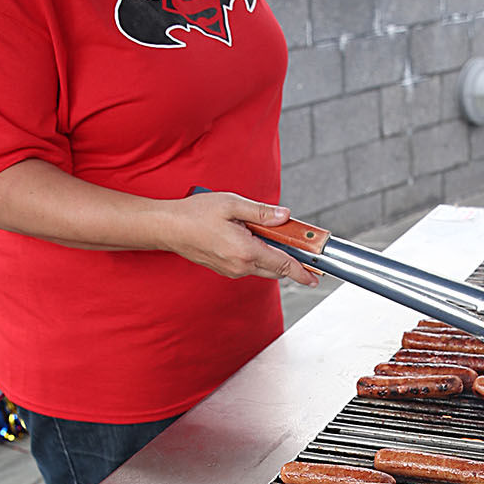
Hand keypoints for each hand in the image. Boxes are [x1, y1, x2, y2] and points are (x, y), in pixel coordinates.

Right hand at [158, 193, 320, 286]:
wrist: (168, 228)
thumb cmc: (196, 214)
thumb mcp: (232, 205)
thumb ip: (262, 212)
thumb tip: (285, 216)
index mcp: (245, 251)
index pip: (282, 264)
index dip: (302, 271)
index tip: (315, 278)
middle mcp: (240, 266)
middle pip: (276, 269)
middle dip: (290, 260)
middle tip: (299, 245)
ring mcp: (231, 271)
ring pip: (263, 267)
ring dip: (271, 255)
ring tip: (267, 233)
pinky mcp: (225, 270)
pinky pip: (249, 266)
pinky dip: (258, 255)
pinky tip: (250, 238)